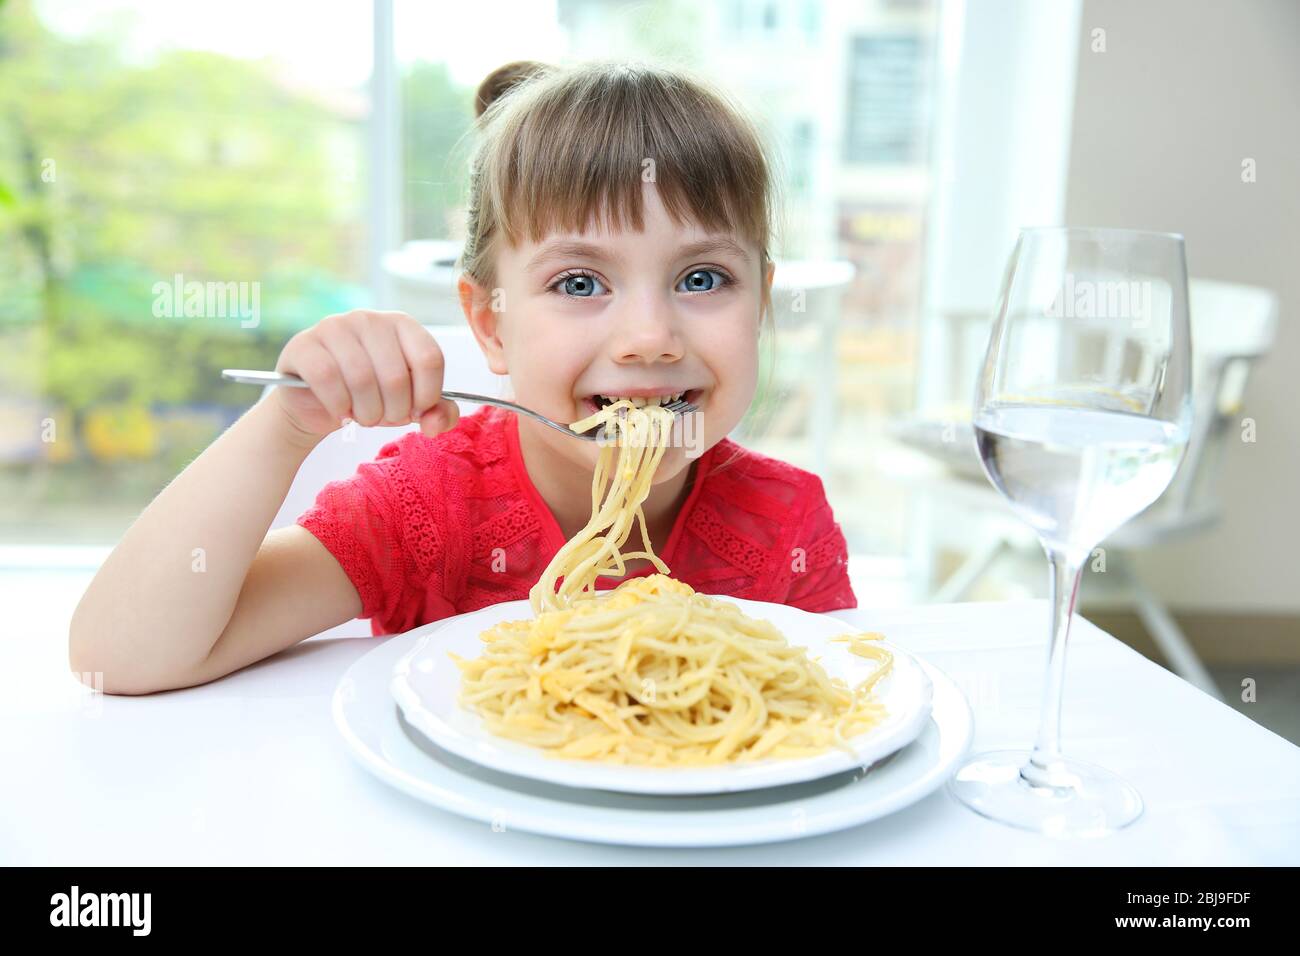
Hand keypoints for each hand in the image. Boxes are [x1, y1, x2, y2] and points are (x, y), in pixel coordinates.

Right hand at [270, 310, 460, 442]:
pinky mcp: (304, 345)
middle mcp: (369, 319)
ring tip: (363, 416)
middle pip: (396, 375)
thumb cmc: (371, 398)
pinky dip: (338, 405)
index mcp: (402, 324)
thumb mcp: (409, 406)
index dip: (427, 396)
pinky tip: (340, 411)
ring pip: (361, 378)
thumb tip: (435, 424)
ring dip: (366, 412)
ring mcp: (334, 327)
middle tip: (383, 418)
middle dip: (394, 411)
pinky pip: (327, 379)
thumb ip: (438, 413)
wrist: (316, 405)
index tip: (415, 411)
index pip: (430, 358)